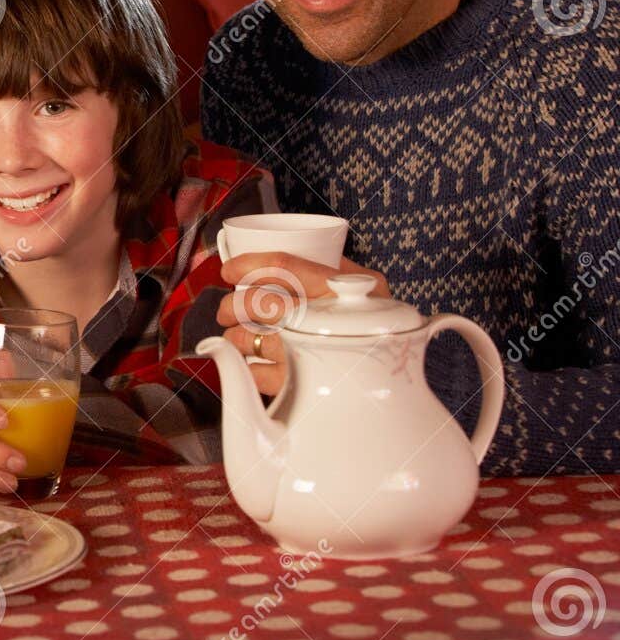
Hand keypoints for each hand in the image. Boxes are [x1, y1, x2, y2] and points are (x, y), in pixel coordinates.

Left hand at [216, 253, 389, 393]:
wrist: (414, 376)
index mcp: (340, 288)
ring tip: (236, 337)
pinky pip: (256, 375)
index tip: (229, 271)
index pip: (283, 265)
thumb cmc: (382, 327)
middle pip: (259, 303)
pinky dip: (246, 367)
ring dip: (235, 337)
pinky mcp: (304, 387)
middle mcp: (326, 319)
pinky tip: (249, 363)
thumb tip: (295, 252)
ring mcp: (313, 355)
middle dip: (232, 306)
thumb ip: (337, 269)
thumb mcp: (371, 289)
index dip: (248, 265)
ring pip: (251, 339)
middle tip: (226, 311)